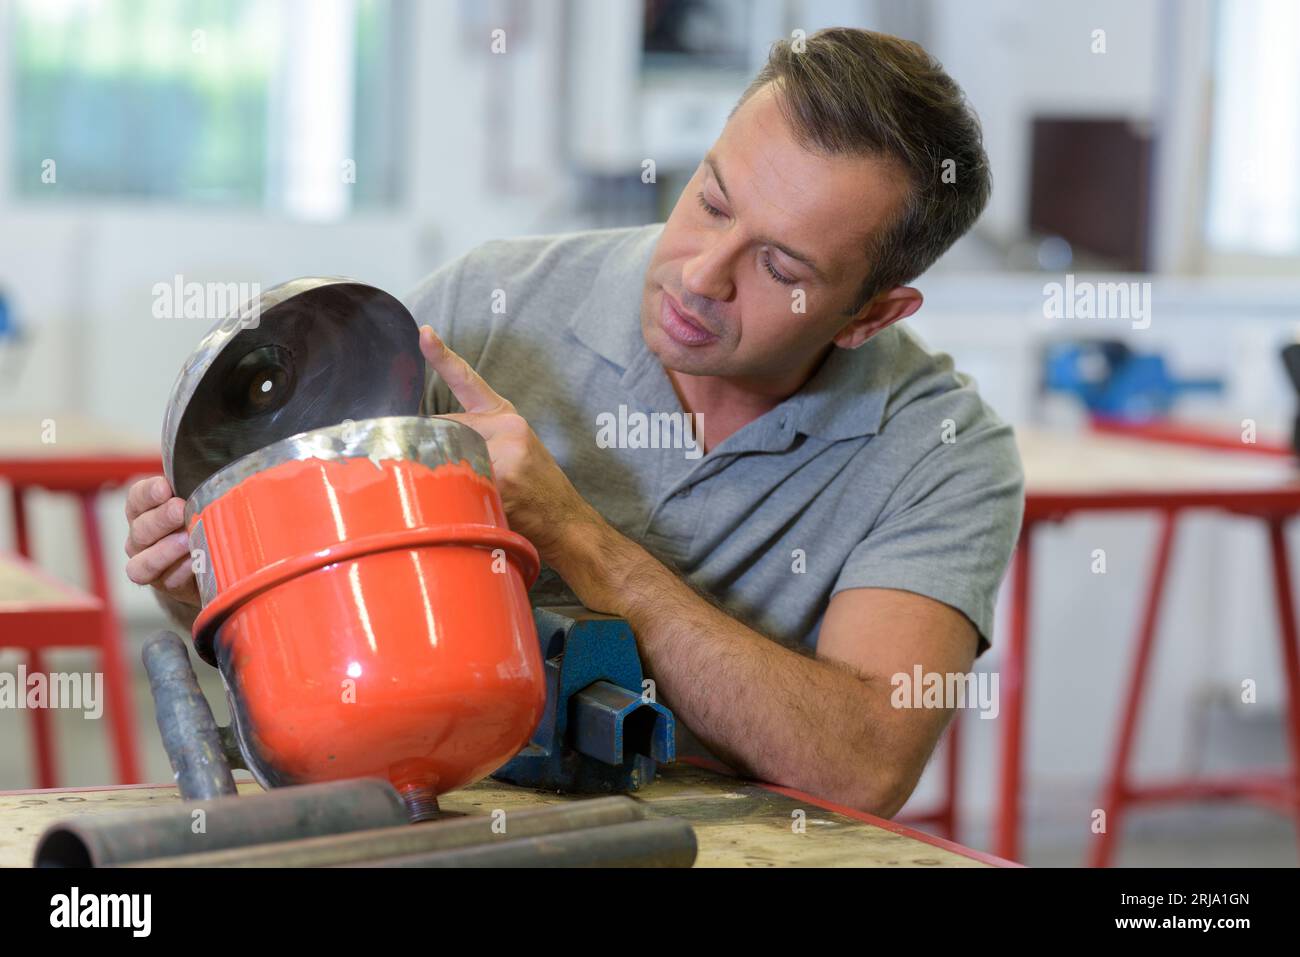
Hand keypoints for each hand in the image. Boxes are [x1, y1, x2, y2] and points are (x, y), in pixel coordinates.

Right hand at [124, 476, 199, 606]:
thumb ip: (197, 487)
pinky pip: (168, 580)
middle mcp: (140, 538)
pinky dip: (182, 570)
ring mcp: (149, 564)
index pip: (137, 498)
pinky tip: (195, 562)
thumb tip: (211, 471)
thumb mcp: (198, 500)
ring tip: (186, 539)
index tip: (164, 487)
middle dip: (161, 518)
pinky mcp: (167, 585)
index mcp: (144, 511)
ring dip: (165, 549)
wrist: (207, 562)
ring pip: (144, 561)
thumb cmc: (202, 521)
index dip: (148, 493)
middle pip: (141, 528)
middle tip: (179, 509)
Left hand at [417, 325, 604, 563]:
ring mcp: (506, 450)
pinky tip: (481, 511)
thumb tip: (433, 446)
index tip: (423, 333)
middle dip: (435, 453)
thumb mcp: (515, 455)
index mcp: (507, 418)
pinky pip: (462, 482)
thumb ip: (481, 442)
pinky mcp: (504, 475)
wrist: (570, 525)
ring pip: (449, 456)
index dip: (442, 357)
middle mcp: (508, 427)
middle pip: (445, 430)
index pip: (468, 382)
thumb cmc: (538, 495)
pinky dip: (460, 499)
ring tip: (473, 501)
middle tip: (450, 482)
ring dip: (446, 480)